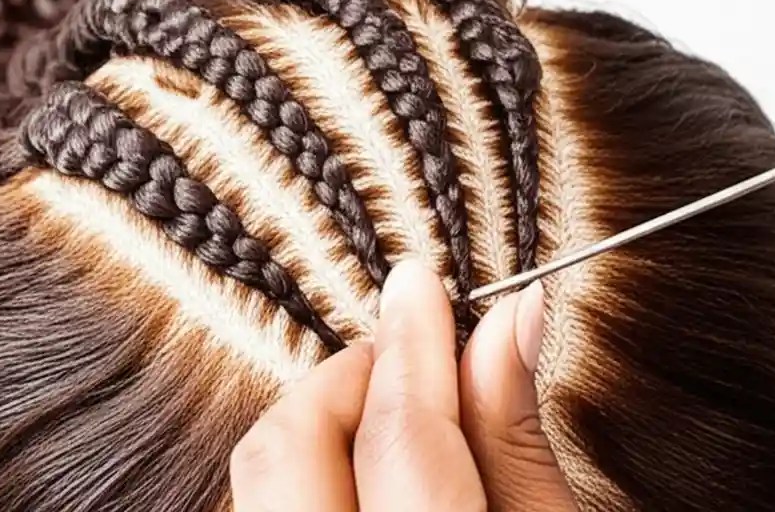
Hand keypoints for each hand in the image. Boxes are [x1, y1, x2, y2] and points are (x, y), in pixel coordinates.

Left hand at [230, 259, 578, 510]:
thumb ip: (515, 445)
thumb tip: (508, 320)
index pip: (399, 439)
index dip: (414, 350)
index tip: (421, 286)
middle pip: (285, 449)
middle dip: (342, 382)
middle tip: (406, 356)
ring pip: (259, 477)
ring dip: (322, 426)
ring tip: (395, 415)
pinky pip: (265, 505)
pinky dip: (308, 472)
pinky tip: (363, 472)